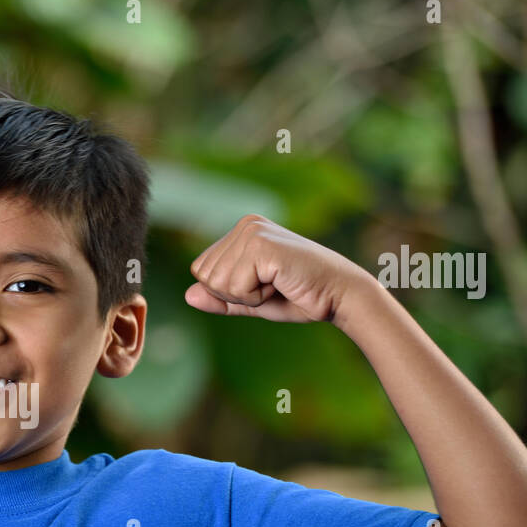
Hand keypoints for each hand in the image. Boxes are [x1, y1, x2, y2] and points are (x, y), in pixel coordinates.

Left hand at [184, 214, 372, 323]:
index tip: (262, 285)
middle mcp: (246, 225)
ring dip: (247, 296)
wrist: (338, 296)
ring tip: (278, 283)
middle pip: (205, 276)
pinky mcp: (262, 246)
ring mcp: (253, 232)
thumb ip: (220, 298)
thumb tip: (187, 295)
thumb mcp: (251, 301)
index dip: (227, 291)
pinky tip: (281, 283)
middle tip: (271, 286)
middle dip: (235, 294)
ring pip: (218, 283)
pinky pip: (235, 286)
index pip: (201, 271)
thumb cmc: (298, 297)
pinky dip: (256, 296)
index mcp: (241, 231)